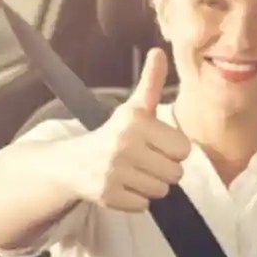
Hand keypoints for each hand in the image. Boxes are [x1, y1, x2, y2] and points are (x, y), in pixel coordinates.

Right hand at [69, 48, 190, 212]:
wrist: (72, 163)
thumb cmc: (115, 134)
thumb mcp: (135, 108)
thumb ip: (152, 83)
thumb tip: (159, 51)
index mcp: (136, 122)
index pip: (184, 149)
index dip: (173, 149)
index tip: (157, 144)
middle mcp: (124, 145)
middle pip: (176, 173)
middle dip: (165, 169)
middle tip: (145, 161)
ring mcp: (114, 172)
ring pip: (162, 191)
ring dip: (152, 185)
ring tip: (135, 173)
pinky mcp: (107, 196)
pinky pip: (144, 206)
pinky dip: (137, 200)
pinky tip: (123, 186)